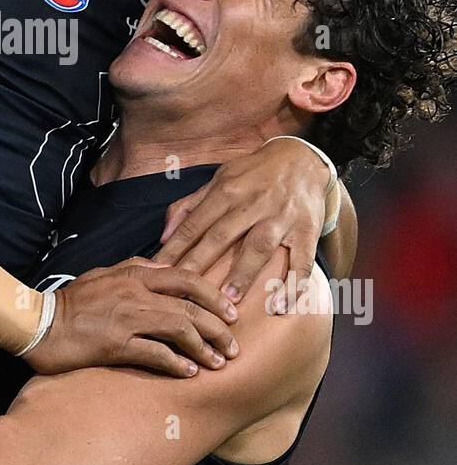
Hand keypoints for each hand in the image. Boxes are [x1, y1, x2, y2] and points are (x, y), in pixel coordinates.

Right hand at [27, 258, 238, 378]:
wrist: (37, 323)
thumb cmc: (71, 302)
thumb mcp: (103, 274)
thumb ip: (135, 267)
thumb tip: (165, 267)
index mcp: (133, 274)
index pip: (186, 278)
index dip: (213, 295)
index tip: (230, 312)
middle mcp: (135, 293)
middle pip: (190, 306)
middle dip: (218, 327)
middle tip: (233, 346)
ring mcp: (126, 318)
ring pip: (180, 328)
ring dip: (205, 347)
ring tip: (219, 363)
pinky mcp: (115, 345)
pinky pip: (155, 354)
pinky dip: (177, 364)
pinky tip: (189, 374)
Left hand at [155, 139, 330, 303]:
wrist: (303, 158)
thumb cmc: (254, 173)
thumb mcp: (220, 178)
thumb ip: (190, 205)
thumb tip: (163, 235)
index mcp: (227, 191)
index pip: (194, 223)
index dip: (174, 248)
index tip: (157, 271)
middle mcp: (252, 203)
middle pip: (221, 235)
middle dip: (200, 263)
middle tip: (183, 292)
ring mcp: (281, 217)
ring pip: (259, 246)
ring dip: (243, 273)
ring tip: (228, 300)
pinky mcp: (308, 230)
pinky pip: (302, 260)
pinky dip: (293, 284)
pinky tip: (280, 306)